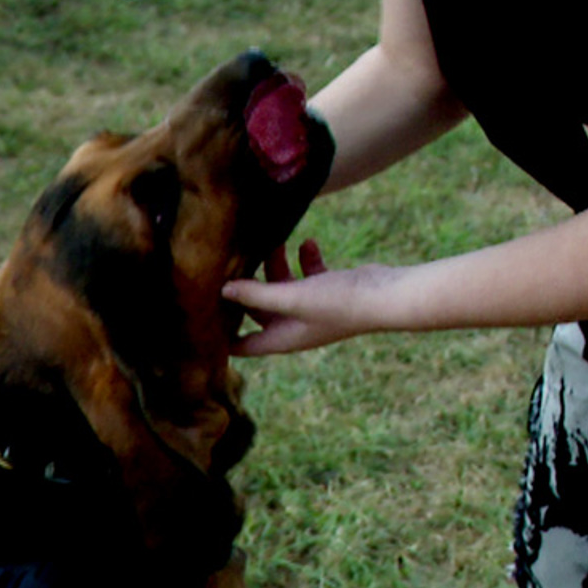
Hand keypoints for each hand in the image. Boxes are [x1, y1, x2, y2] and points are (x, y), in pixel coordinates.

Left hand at [223, 239, 396, 355]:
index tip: (202, 319)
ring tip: (273, 242)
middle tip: (231, 263)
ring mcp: (311, 308)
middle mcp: (294, 326)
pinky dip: (303, 259)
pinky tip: (307, 242)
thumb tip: (223, 290)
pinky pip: (307, 274)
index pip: (243, 346)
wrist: (385, 296)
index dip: (221, 337)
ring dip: (276, 266)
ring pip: (281, 287)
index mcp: (282, 338)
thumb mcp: (292, 297)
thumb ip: (257, 294)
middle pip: (258, 310)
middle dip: (246, 288)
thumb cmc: (339, 303)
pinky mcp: (327, 290)